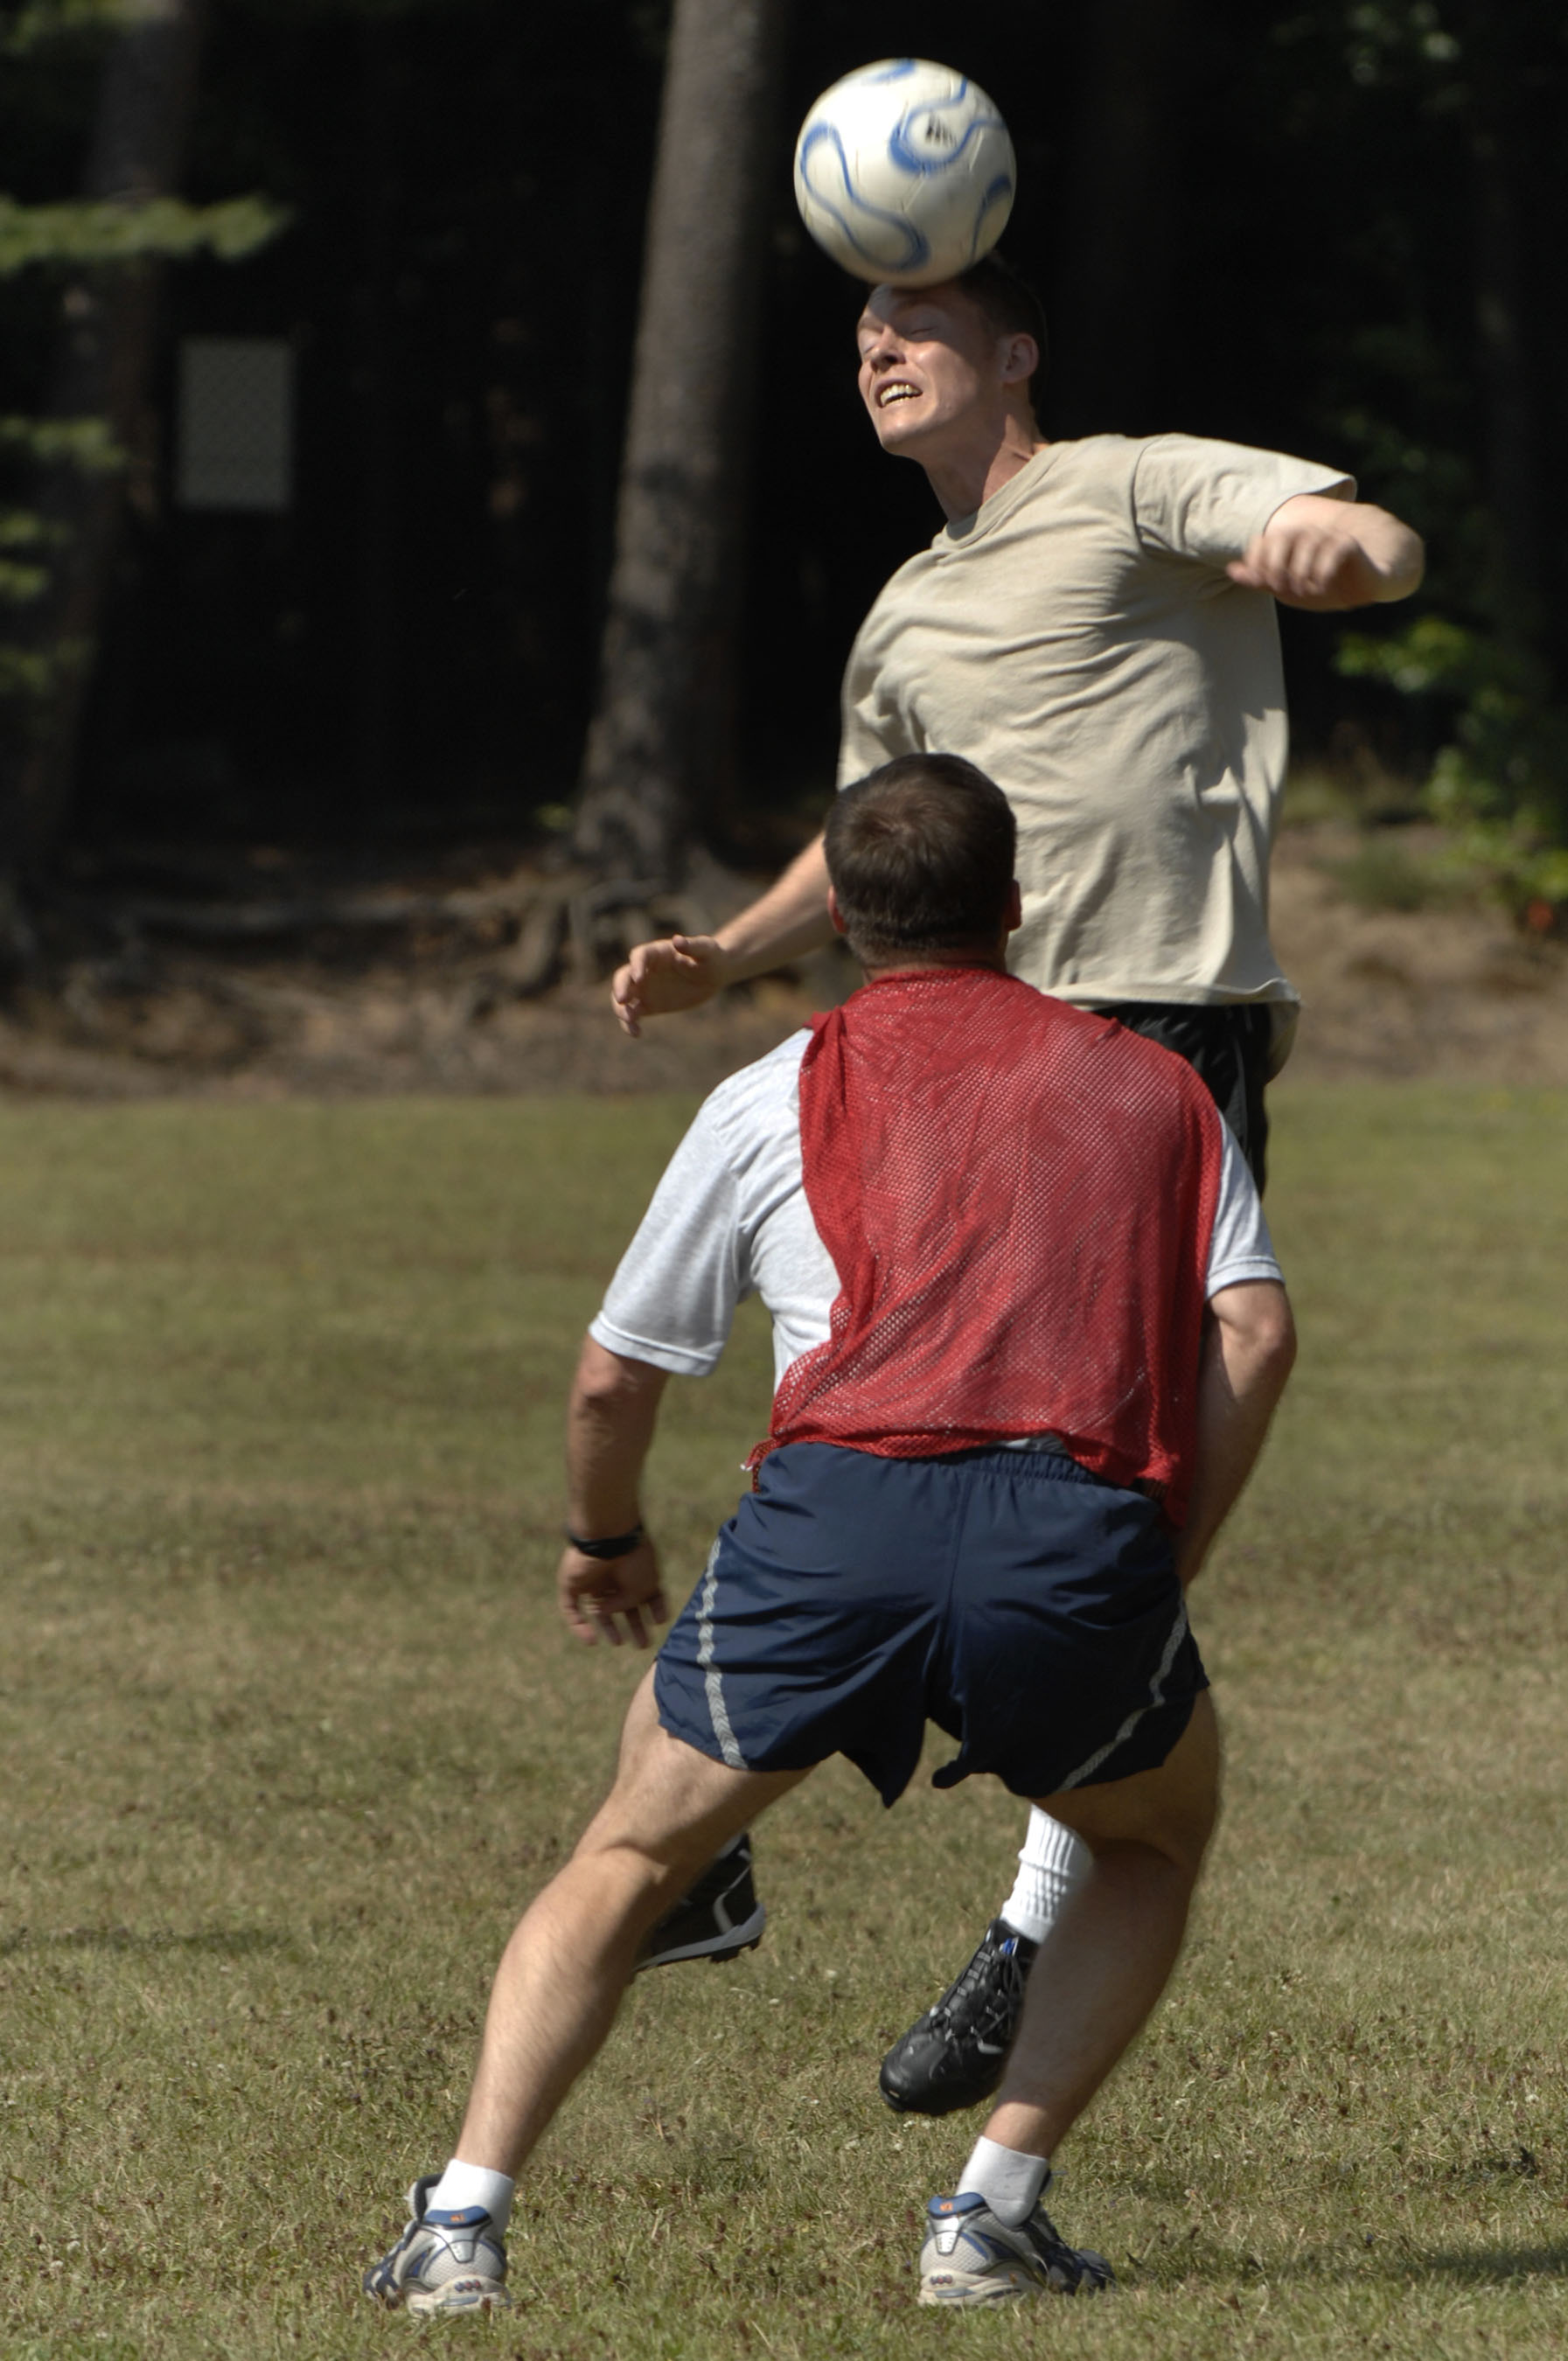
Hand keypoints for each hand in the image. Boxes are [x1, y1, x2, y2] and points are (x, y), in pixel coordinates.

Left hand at [557, 1538, 667, 1647]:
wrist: (606, 1537)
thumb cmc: (632, 1560)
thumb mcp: (644, 1588)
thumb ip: (628, 1606)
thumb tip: (605, 1613)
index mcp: (636, 1571)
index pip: (647, 1594)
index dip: (656, 1609)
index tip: (660, 1621)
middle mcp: (615, 1576)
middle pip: (624, 1605)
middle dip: (634, 1624)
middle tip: (643, 1645)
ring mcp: (593, 1580)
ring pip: (599, 1609)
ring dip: (609, 1627)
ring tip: (618, 1642)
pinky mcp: (572, 1584)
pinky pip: (572, 1609)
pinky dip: (580, 1626)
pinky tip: (591, 1640)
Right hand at [611, 934, 730, 1036]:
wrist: (714, 974)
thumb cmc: (711, 956)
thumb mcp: (706, 949)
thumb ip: (692, 945)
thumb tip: (677, 940)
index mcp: (657, 952)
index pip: (640, 955)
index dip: (636, 965)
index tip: (638, 978)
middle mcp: (645, 969)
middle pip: (624, 976)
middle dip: (620, 987)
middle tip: (622, 1000)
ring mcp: (645, 988)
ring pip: (624, 997)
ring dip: (622, 1008)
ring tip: (629, 1020)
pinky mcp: (649, 1004)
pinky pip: (634, 1014)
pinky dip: (630, 1023)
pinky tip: (636, 1033)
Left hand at [1227, 515, 1385, 610]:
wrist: (1371, 581)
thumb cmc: (1329, 584)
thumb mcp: (1291, 589)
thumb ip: (1262, 580)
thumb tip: (1232, 570)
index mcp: (1290, 544)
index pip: (1263, 542)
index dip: (1257, 562)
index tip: (1263, 583)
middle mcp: (1307, 536)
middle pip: (1282, 538)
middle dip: (1277, 566)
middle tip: (1284, 588)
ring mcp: (1329, 537)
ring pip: (1307, 544)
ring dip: (1302, 572)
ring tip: (1307, 590)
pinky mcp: (1348, 544)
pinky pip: (1331, 551)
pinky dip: (1323, 571)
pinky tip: (1324, 586)